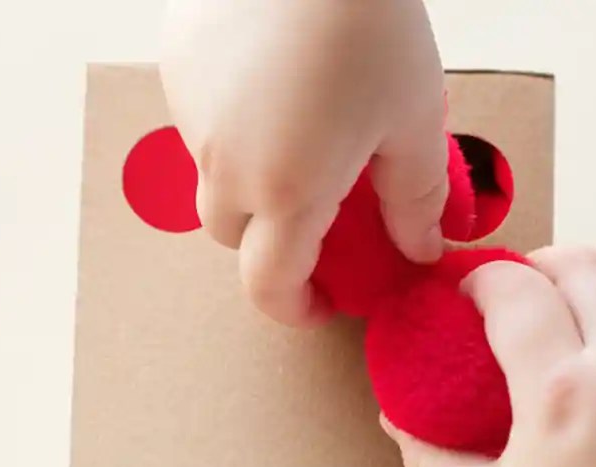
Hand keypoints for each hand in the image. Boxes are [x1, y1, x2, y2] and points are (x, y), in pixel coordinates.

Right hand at [160, 0, 447, 325]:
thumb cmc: (368, 24)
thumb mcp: (412, 120)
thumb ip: (415, 199)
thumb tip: (419, 248)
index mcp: (288, 193)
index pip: (270, 287)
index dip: (295, 308)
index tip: (324, 300)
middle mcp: (226, 165)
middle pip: (235, 235)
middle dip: (273, 240)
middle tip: (323, 214)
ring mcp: (193, 116)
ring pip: (215, 175)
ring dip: (253, 176)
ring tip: (305, 129)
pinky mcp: (176, 68)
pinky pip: (202, 118)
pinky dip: (235, 121)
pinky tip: (275, 81)